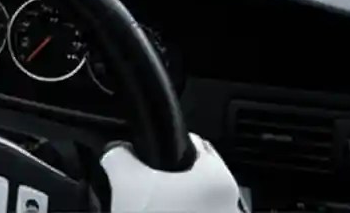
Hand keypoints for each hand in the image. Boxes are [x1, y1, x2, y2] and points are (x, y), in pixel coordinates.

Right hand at [100, 133, 248, 211]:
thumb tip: (117, 152)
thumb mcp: (125, 184)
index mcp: (217, 178)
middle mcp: (232, 203)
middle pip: (190, 178)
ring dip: (171, 208)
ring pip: (191, 206)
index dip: (161, 149)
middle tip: (139, 194)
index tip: (142, 160)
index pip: (190, 143)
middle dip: (164, 183)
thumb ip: (119, 155)